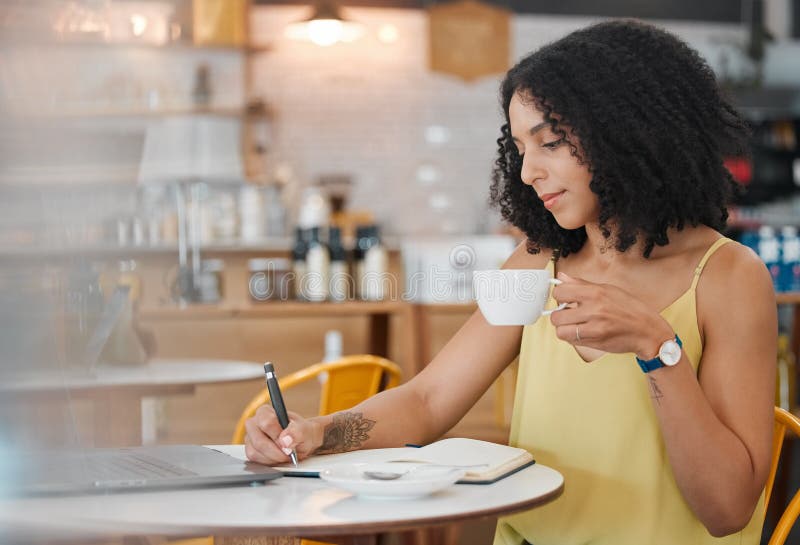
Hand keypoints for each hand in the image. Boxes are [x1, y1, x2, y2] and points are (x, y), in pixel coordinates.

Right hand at [244, 404, 319, 464]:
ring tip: (285, 455)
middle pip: (259, 441)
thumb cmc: (301, 432)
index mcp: (265, 412)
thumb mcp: (304, 430)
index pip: (266, 423)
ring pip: (255, 453)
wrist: (301, 441)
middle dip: (276, 452)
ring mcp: (250, 438)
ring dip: (273, 458)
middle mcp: (253, 423)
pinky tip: (278, 458)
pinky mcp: (250, 450)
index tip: (288, 444)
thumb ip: (297, 432)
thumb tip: (285, 440)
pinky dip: (269, 462)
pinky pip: (255, 460)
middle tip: (289, 453)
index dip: (278, 436)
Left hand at [549, 272, 673, 358]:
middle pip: (556, 315)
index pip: (560, 292)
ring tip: (574, 325)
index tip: (564, 298)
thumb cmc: (630, 309)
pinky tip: (582, 332)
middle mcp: (593, 310)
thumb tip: (561, 276)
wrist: (648, 331)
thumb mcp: (608, 289)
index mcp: (595, 292)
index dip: (559, 295)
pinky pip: (571, 341)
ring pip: (561, 331)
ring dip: (564, 329)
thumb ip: (581, 284)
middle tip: (568, 314)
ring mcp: (594, 328)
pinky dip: (573, 337)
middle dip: (559, 315)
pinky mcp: (595, 342)